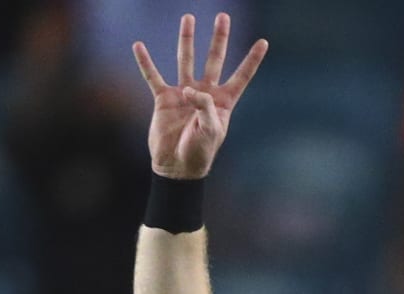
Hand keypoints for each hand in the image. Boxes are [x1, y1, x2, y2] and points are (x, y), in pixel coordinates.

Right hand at [133, 13, 267, 178]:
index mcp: (223, 102)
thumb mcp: (210, 131)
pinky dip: (146, 62)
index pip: (241, 76)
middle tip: (223, 16)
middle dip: (219, 38)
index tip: (264, 42)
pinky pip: (153, 77)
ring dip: (187, 40)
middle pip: (214, 59)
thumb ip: (204, 107)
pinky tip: (139, 46)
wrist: (176, 165)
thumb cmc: (199, 151)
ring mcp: (184, 94)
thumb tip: (190, 89)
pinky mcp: (163, 99)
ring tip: (188, 18)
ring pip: (186, 60)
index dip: (252, 60)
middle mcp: (205, 93)